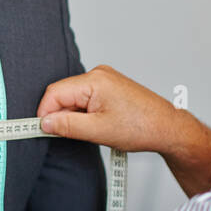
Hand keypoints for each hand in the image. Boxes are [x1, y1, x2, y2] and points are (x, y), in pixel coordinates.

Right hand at [37, 65, 184, 150]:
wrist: (169, 128)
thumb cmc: (142, 127)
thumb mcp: (98, 131)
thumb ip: (67, 126)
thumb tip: (45, 123)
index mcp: (94, 80)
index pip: (54, 93)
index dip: (44, 113)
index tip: (41, 130)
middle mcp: (99, 74)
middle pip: (63, 94)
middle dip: (59, 115)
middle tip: (65, 136)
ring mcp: (105, 80)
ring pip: (74, 97)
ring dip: (72, 115)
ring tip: (89, 131)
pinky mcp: (110, 88)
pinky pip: (85, 98)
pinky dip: (83, 113)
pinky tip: (95, 125)